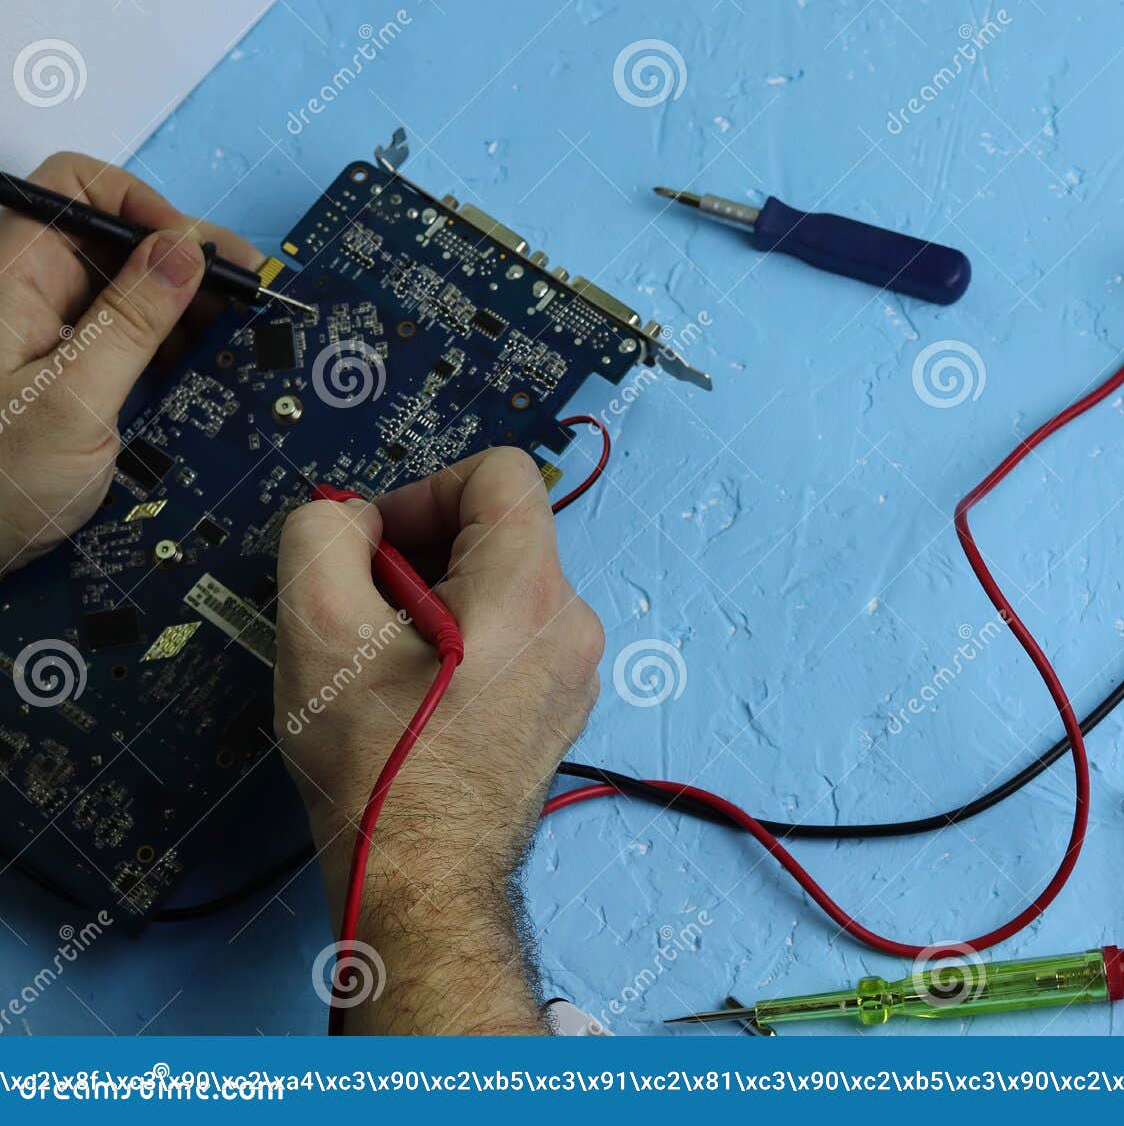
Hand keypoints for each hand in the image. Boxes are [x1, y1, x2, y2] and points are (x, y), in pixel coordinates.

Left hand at [0, 153, 261, 573]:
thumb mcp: (75, 400)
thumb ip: (132, 319)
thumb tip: (185, 247)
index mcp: (11, 276)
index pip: (79, 186)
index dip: (147, 206)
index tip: (203, 258)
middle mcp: (22, 293)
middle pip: (111, 238)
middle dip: (182, 263)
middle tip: (246, 304)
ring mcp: (37, 334)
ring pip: (121, 288)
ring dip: (181, 308)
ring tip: (231, 343)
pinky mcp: (55, 374)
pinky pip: (116, 337)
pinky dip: (162, 347)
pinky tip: (196, 374)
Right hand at [274, 447, 604, 1033]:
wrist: (423, 882)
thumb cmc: (373, 758)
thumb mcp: (316, 626)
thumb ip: (323, 533)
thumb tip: (353, 517)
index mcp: (532, 588)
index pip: (498, 472)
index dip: (423, 490)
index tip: (373, 549)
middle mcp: (574, 623)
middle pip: (499, 532)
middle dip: (421, 552)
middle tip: (363, 611)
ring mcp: (576, 673)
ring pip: (502, 588)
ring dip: (435, 602)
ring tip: (383, 664)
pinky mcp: (561, 712)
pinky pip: (513, 640)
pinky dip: (462, 644)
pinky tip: (416, 698)